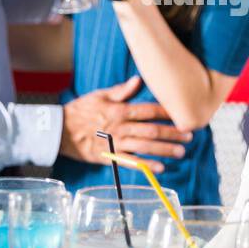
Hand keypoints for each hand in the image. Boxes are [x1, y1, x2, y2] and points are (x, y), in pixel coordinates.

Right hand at [60, 74, 192, 172]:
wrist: (59, 130)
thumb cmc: (81, 110)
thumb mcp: (100, 95)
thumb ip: (122, 90)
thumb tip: (139, 80)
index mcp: (120, 110)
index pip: (149, 111)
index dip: (168, 113)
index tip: (182, 115)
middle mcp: (120, 127)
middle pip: (152, 130)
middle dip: (172, 133)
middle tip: (189, 136)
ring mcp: (115, 143)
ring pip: (145, 146)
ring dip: (164, 149)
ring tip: (181, 152)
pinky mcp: (109, 156)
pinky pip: (131, 162)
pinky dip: (146, 165)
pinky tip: (160, 167)